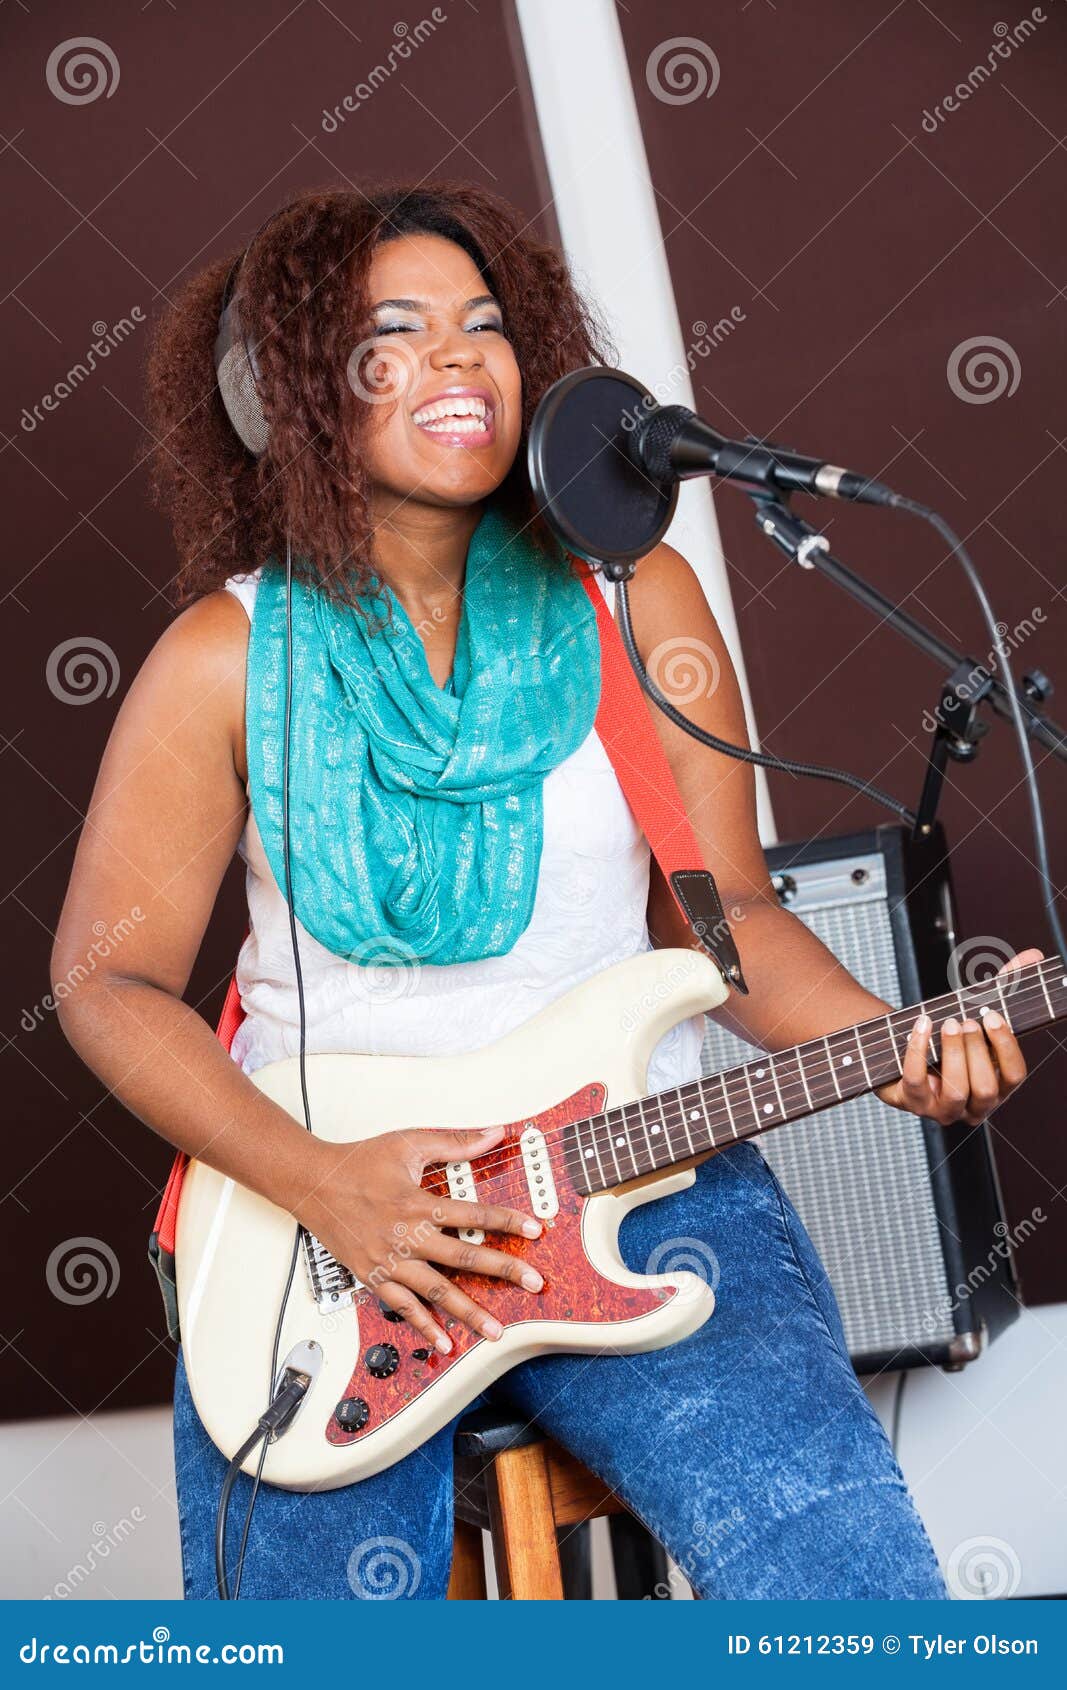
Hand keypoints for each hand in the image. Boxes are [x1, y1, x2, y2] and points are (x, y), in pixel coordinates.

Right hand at [295, 1126, 542, 1350]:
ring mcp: (390, 1261)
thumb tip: (493, 1134)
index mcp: (418, 1202)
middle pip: (465, 1256)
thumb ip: (455, 1142)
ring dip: (469, 1312)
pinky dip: (425, 1327)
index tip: (535, 1231)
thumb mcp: (409, 1143)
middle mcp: (407, 1236)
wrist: (312, 1183)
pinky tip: (444, 1342)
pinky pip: (404, 1307)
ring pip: (437, 1291)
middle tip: (534, 1284)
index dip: (507, 1221)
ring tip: (496, 1330)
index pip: (474, 1213)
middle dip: (504, 1271)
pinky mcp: (374, 1277)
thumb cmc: (358, 1162)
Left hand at [876, 949, 1040, 1125]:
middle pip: (986, 1087)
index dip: (1006, 1046)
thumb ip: (1005, 986)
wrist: (901, 1050)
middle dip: (977, 1050)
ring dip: (952, 1052)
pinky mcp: (913, 1103)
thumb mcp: (976, 1011)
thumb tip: (1033, 955)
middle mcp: (974, 1105)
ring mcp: (943, 1109)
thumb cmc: (947, 1034)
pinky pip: (917, 1081)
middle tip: (965, 1021)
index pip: (1015, 1075)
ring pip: (956, 1090)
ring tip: (947, 1022)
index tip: (992, 1016)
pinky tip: (920, 1025)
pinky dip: (918, 1051)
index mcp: (998, 1086)